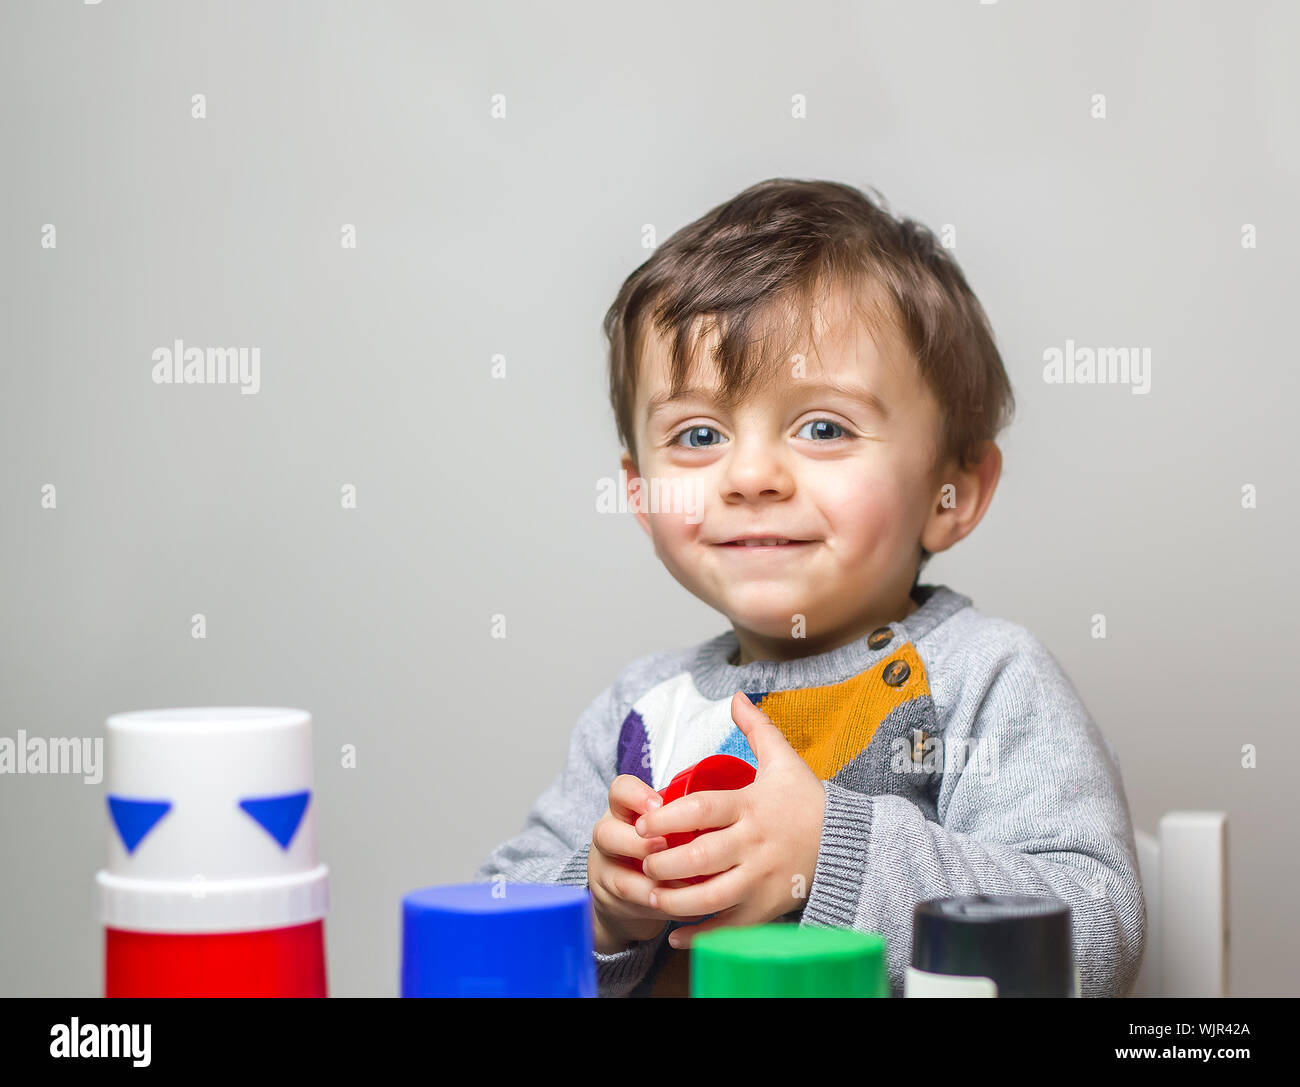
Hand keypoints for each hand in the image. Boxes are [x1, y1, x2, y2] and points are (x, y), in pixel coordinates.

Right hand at [587, 774, 710, 953]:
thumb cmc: (663, 845)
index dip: (636, 796)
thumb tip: (746, 790)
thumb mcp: (668, 822)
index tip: (659, 804)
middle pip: (607, 833)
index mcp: (625, 810)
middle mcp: (609, 836)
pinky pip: (635, 905)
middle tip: (668, 849)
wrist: (630, 890)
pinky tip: (688, 906)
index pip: (620, 790)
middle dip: (641, 845)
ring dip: (657, 883)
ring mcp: (605, 871)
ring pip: (620, 878)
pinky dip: (664, 906)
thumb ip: (690, 812)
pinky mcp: (611, 901)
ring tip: (689, 885)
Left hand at [635, 691, 825, 948]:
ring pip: (713, 896)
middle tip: (642, 859)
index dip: (667, 816)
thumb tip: (736, 694)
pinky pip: (730, 926)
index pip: (703, 809)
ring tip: (651, 894)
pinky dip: (701, 934)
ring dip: (676, 900)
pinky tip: (675, 935)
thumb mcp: (785, 761)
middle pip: (701, 856)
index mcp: (752, 806)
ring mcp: (761, 879)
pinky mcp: (767, 907)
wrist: (847, 844)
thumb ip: (757, 728)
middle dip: (665, 862)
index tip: (642, 821)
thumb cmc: (807, 802)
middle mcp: (754, 844)